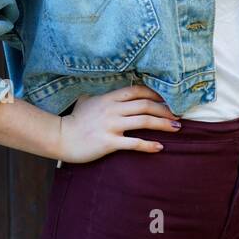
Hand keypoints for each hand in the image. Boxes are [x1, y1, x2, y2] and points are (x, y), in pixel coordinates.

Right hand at [56, 84, 181, 162]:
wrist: (59, 137)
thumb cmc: (74, 120)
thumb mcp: (87, 101)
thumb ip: (100, 96)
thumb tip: (105, 92)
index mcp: (110, 98)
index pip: (138, 91)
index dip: (156, 94)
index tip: (168, 99)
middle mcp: (113, 109)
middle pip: (146, 105)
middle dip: (166, 110)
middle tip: (179, 115)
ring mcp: (111, 125)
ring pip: (144, 121)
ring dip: (163, 125)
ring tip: (176, 128)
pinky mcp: (108, 142)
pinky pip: (133, 143)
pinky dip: (148, 145)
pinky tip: (159, 147)